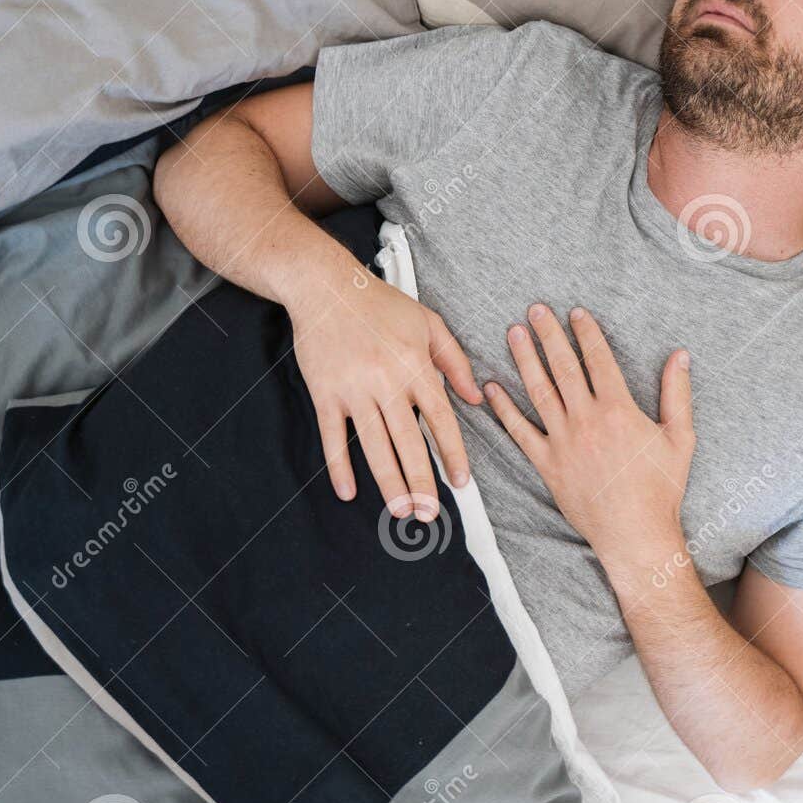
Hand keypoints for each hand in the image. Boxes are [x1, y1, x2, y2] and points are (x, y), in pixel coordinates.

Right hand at [287, 266, 482, 520]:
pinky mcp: (324, 394)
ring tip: (401, 511)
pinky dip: (339, 466)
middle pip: (409, 442)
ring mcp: (353, 390)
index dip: (452, 454)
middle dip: (421, 483)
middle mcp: (386, 382)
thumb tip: (477, 398)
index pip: (441, 419)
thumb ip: (455, 362)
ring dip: (388, 483)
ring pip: (374, 446)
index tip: (461, 482)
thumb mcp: (429, 323)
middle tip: (430, 515)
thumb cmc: (382, 304)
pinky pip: (333, 436)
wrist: (325, 287)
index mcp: (415, 366)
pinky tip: (348, 492)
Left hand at [483, 304, 694, 559]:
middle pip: (564, 367)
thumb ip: (677, 394)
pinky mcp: (546, 463)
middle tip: (534, 310)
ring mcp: (563, 441)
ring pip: (538, 391)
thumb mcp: (680, 437)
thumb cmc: (660, 487)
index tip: (575, 312)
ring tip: (514, 335)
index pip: (598, 359)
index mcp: (618, 409)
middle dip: (548, 334)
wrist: (634, 533)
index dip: (586, 332)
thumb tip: (680, 355)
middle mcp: (586, 420)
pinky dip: (504, 409)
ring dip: (525, 360)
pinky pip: (520, 431)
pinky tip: (492, 389)